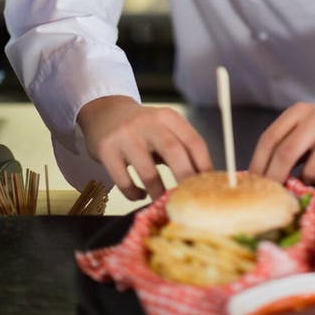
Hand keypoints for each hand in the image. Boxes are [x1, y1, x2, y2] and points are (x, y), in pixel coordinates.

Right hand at [77, 95, 212, 199]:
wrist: (105, 112)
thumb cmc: (142, 127)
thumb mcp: (163, 128)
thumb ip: (181, 148)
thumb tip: (204, 181)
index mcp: (168, 117)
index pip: (194, 142)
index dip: (204, 166)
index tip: (208, 187)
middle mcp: (149, 123)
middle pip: (174, 152)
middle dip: (185, 179)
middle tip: (189, 199)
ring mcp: (126, 136)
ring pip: (148, 172)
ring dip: (158, 192)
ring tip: (162, 202)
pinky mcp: (107, 150)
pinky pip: (123, 181)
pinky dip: (134, 194)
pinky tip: (140, 195)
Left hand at [249, 101, 314, 186]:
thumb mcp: (303, 126)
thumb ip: (284, 145)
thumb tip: (261, 179)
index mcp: (298, 112)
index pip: (269, 139)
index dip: (258, 164)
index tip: (254, 183)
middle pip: (286, 153)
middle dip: (276, 178)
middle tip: (273, 196)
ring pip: (311, 171)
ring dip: (307, 182)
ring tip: (312, 178)